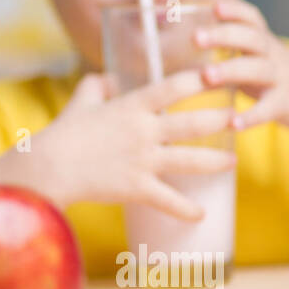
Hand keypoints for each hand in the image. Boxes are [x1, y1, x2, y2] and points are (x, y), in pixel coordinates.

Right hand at [35, 69, 235, 221]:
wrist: (50, 167)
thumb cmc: (63, 133)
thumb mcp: (80, 101)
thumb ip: (97, 85)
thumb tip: (110, 77)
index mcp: (131, 107)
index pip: (172, 87)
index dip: (197, 79)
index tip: (216, 74)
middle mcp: (143, 131)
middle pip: (192, 123)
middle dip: (219, 120)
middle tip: (239, 118)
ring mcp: (143, 161)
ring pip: (189, 160)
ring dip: (215, 161)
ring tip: (233, 161)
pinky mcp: (137, 188)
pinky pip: (169, 200)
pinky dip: (186, 210)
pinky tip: (201, 214)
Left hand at [193, 0, 288, 132]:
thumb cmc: (275, 75)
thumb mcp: (257, 55)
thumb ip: (230, 48)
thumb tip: (188, 40)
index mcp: (262, 41)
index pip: (251, 18)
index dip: (234, 10)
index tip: (214, 6)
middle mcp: (272, 55)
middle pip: (252, 38)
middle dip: (224, 35)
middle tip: (196, 37)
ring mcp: (281, 78)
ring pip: (259, 69)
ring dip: (232, 70)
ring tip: (207, 75)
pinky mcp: (286, 104)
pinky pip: (268, 109)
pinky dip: (251, 116)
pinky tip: (233, 123)